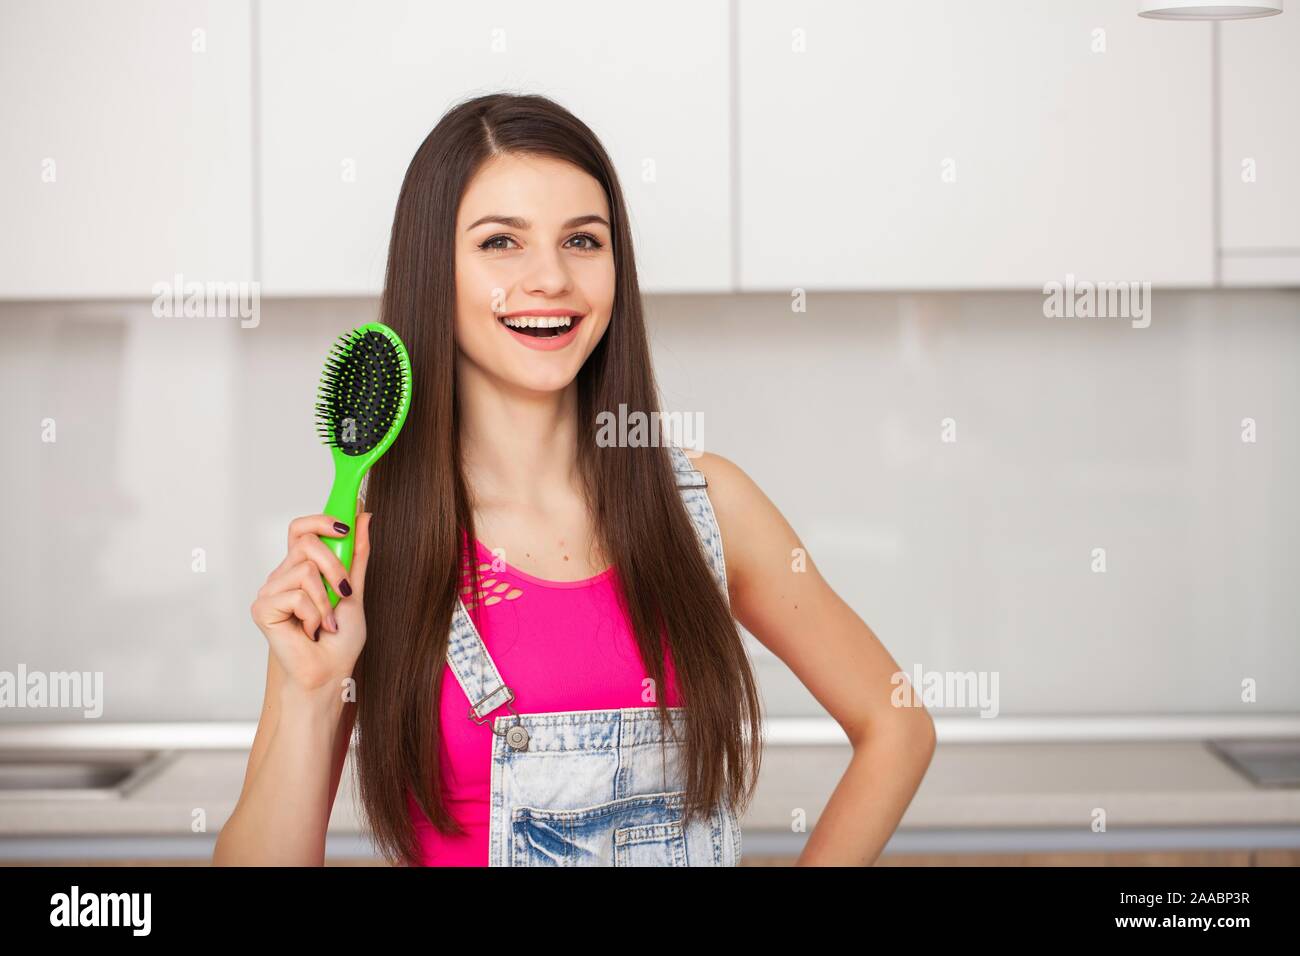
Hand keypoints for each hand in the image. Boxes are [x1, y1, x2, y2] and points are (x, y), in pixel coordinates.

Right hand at [249, 510, 371, 694]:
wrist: (331, 672)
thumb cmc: (340, 639)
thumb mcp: (354, 589)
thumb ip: (356, 554)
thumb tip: (364, 516)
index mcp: (302, 568)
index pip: (302, 529)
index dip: (321, 519)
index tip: (346, 526)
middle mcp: (284, 575)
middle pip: (307, 541)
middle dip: (335, 567)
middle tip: (343, 593)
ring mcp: (271, 590)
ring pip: (306, 568)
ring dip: (326, 600)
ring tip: (326, 621)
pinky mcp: (263, 607)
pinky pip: (296, 594)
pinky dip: (313, 614)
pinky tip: (310, 630)